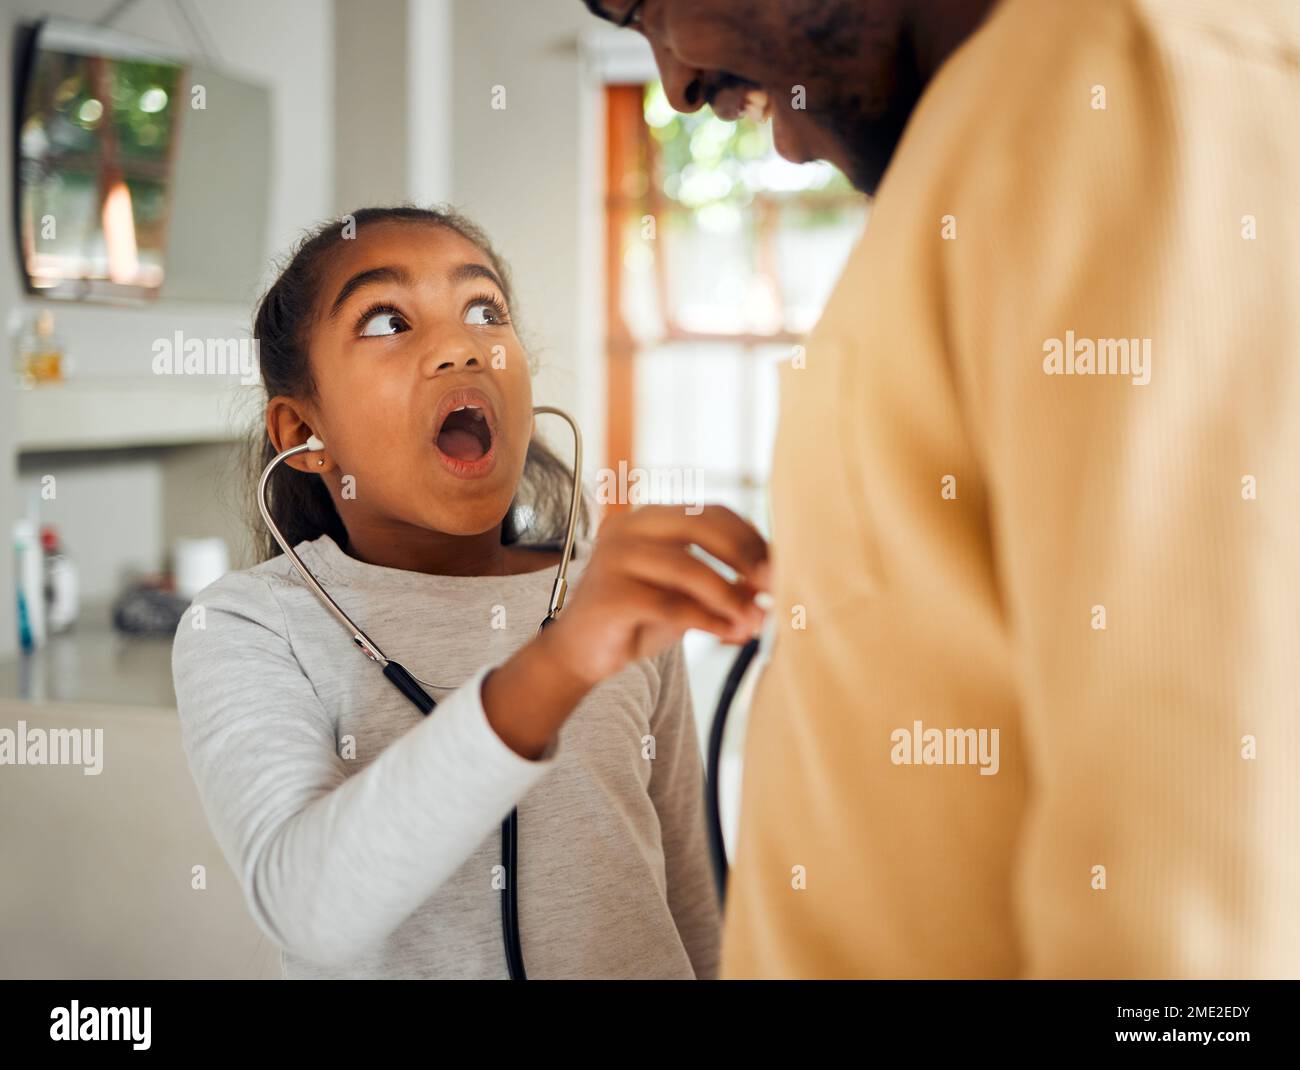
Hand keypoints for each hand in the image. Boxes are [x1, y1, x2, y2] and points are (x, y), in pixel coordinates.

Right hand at [542, 503, 770, 687]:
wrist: (580, 654)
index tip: (777, 566)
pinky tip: (729, 633)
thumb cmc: (638, 619)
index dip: (749, 537)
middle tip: (773, 586)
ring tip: (754, 620)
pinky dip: (706, 620)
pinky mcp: (608, 593)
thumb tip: (772, 590)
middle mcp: (629, 528)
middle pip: (699, 526)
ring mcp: (614, 557)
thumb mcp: (688, 598)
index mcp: (650, 519)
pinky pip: (669, 604)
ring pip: (686, 567)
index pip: (710, 512)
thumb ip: (725, 588)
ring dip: (728, 595)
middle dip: (743, 556)